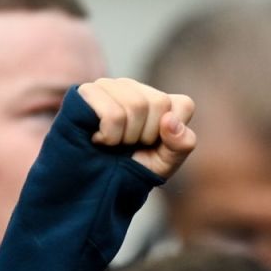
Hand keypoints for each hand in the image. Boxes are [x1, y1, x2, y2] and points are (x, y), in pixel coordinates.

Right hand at [78, 77, 196, 180]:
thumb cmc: (130, 169)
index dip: (172, 135)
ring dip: (125, 137)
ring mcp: (110, 86)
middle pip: (158, 102)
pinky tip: (97, 138)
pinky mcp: (88, 91)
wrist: (94, 184)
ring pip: (135, 105)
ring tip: (112, 142)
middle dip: (145, 135)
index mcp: (158, 101)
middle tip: (128, 145)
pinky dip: (108, 136)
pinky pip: (112, 114)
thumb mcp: (165, 164)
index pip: (183, 105)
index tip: (154, 145)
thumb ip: (181, 144)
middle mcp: (134, 88)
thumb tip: (170, 120)